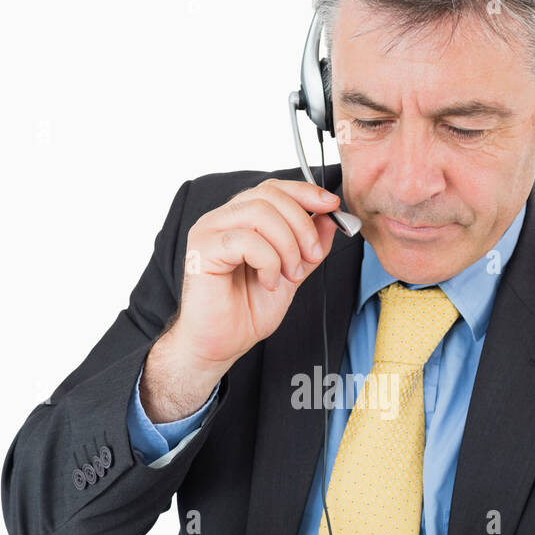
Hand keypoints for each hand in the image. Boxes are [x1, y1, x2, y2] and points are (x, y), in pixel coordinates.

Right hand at [171, 178, 342, 371]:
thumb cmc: (245, 312)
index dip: (304, 192)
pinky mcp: (202, 250)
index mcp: (239, 220)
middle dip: (302, 224)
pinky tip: (268, 281)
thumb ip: (307, 246)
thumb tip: (329, 218)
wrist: (220, 345)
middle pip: (269, 196)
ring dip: (287, 245)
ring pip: (260, 213)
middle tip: (313, 255)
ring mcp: (209, 232)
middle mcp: (221, 220)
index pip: (272, 189)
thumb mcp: (290, 274)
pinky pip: (246, 239)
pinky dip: (268, 261)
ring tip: (290, 275)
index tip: (332, 206)